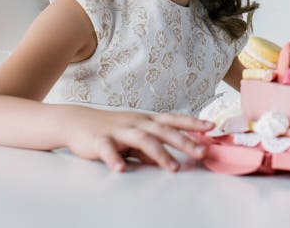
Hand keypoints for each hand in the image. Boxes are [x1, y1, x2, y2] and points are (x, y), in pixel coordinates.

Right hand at [64, 106, 213, 171]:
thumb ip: (152, 145)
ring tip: (173, 168)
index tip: (211, 127)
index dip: (193, 123)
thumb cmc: (111, 128)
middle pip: (164, 131)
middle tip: (202, 153)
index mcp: (147, 120)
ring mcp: (120, 130)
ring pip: (143, 139)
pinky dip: (115, 158)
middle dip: (185, 142)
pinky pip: (109, 149)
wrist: (77, 121)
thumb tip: (170, 157)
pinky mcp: (101, 140)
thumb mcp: (135, 135)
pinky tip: (121, 169)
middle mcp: (137, 122)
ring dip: (160, 154)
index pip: (174, 119)